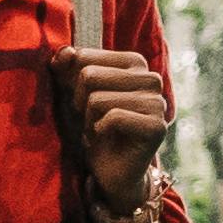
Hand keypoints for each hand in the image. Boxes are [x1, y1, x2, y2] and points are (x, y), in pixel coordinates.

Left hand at [55, 46, 172, 216]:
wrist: (109, 170)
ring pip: (97, 99)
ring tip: (99, 129)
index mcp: (134, 62)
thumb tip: (65, 52)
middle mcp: (151, 78)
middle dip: (79, 102)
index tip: (83, 100)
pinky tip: (106, 138)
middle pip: (89, 75)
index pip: (84, 56)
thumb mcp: (72, 93)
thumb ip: (66, 69)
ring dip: (89, 119)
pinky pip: (112, 118)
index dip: (71, 82)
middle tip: (91, 119)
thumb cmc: (91, 126)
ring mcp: (157, 102)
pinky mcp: (156, 126)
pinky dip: (99, 131)